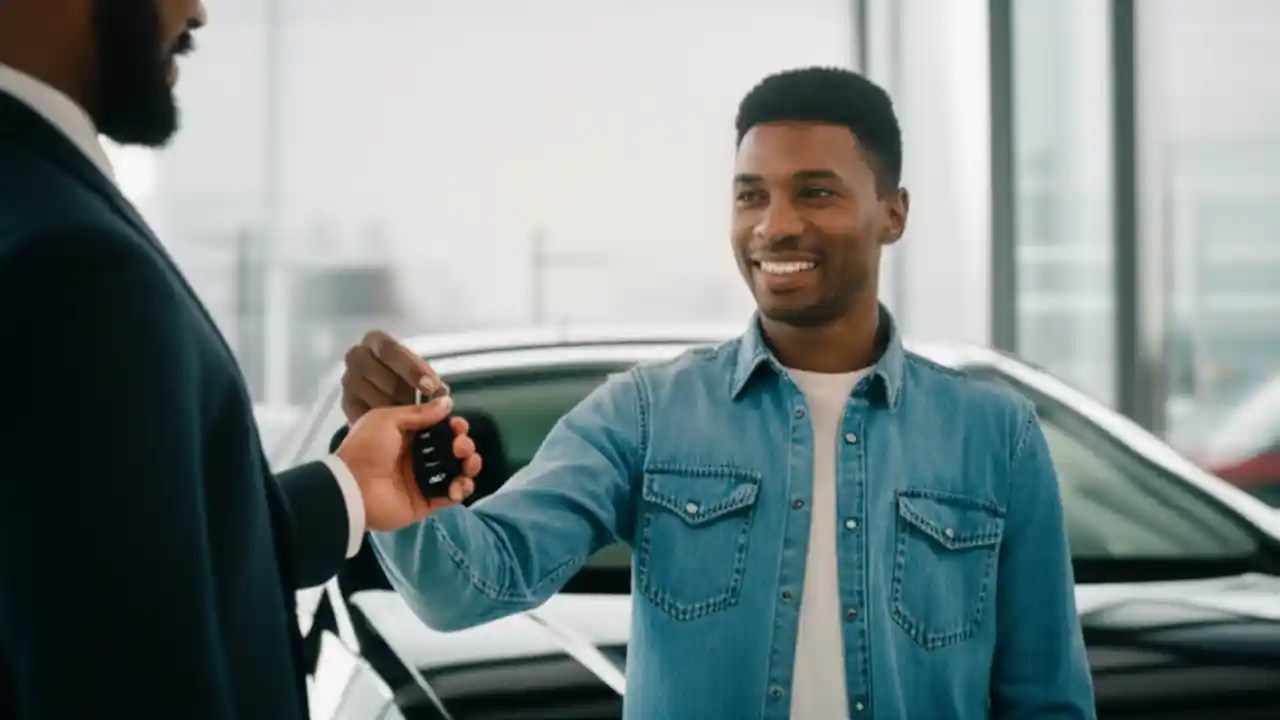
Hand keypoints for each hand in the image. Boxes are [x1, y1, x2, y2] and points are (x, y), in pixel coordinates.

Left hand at [335, 396, 483, 531]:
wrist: (352, 487)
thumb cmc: (367, 449)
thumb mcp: (388, 420)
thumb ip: (419, 413)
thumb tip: (448, 402)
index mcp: (408, 437)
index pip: (440, 429)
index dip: (454, 426)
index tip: (458, 425)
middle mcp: (418, 457)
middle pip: (453, 450)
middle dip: (464, 445)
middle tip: (460, 447)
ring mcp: (422, 481)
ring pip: (457, 471)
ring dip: (469, 466)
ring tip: (467, 464)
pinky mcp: (426, 502)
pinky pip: (451, 495)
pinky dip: (461, 489)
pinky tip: (458, 486)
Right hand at [342, 329, 445, 424]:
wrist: (383, 390)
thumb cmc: (406, 376)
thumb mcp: (419, 372)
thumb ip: (429, 380)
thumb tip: (442, 396)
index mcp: (376, 340)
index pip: (390, 350)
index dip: (411, 369)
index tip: (430, 387)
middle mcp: (357, 356)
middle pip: (380, 374)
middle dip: (405, 393)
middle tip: (424, 408)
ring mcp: (348, 379)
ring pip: (373, 396)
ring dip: (396, 410)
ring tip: (414, 418)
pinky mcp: (346, 402)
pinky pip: (365, 414)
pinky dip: (384, 422)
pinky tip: (398, 426)